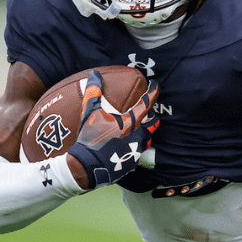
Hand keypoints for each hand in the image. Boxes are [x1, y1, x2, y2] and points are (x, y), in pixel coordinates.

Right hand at [67, 70, 158, 189]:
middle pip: (153, 123)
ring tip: (139, 128)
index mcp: (130, 122)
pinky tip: (128, 144)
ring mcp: (136, 151)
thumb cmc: (89, 138)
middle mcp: (137, 136)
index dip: (153, 92)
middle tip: (147, 111)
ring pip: (148, 138)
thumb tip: (94, 74)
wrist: (86, 166)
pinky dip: (136, 146)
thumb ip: (94, 91)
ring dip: (145, 131)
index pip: (147, 104)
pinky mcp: (132, 163)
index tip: (155, 85)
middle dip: (152, 116)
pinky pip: (139, 152)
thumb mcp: (89, 113)